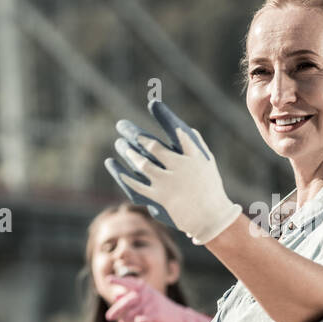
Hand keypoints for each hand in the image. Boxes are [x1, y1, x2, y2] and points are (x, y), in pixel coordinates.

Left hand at [105, 100, 242, 244]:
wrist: (211, 218)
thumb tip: (181, 127)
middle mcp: (180, 168)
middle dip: (135, 134)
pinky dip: (121, 174)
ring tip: (119, 143)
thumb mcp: (206, 162)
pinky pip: (135, 185)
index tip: (153, 103)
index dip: (165, 116)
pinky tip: (112, 163)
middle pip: (153, 146)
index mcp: (194, 156)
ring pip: (142, 164)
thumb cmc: (208, 187)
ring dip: (128, 151)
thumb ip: (193, 144)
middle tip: (122, 125)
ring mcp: (168, 184)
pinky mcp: (158, 199)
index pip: (178, 131)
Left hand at [106, 275, 210, 321]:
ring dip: (126, 319)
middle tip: (108, 318)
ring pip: (133, 312)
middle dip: (117, 309)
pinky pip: (144, 318)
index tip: (108, 279)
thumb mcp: (144, 300)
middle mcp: (148, 294)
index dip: (119, 281)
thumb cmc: (157, 307)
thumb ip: (129, 298)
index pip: (130, 283)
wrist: (177, 317)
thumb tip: (115, 296)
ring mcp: (152, 304)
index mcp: (145, 288)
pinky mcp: (157, 315)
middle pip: (129, 300)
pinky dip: (139, 320)